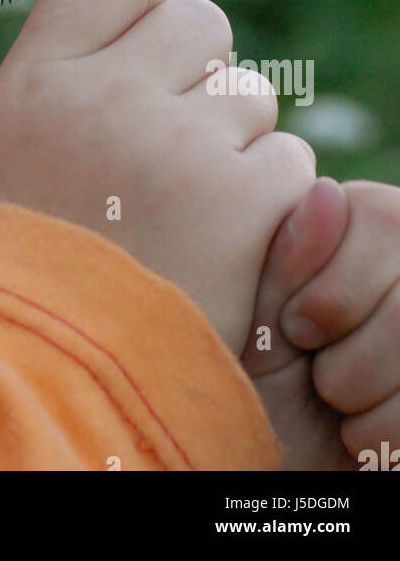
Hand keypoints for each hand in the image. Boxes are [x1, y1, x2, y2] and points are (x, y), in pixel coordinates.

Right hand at [0, 0, 316, 355]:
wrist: (48, 381)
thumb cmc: (17, 265)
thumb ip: (57, 76)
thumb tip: (128, 26)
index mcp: (40, 76)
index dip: (140, 8)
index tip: (139, 57)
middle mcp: (109, 93)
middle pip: (202, 22)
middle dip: (199, 75)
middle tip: (173, 143)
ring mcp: (179, 144)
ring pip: (253, 96)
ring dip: (235, 144)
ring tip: (190, 210)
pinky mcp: (244, 202)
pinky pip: (290, 163)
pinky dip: (269, 202)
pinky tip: (224, 243)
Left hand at [244, 177, 399, 469]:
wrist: (270, 447)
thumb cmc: (258, 361)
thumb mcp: (256, 304)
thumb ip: (288, 253)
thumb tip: (326, 191)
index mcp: (371, 220)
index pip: (383, 223)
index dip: (328, 292)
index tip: (294, 326)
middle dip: (342, 357)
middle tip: (315, 367)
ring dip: (360, 396)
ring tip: (335, 395)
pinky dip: (383, 433)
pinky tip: (361, 427)